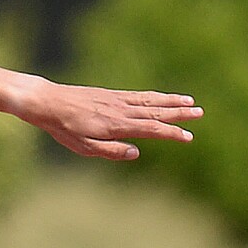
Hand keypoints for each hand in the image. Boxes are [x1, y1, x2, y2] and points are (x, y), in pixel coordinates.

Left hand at [20, 78, 202, 159]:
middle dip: (178, 114)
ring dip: (170, 101)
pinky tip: (161, 97)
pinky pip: (137, 95)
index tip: (188, 137)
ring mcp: (116, 100)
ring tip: (189, 102)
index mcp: (116, 125)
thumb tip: (136, 153)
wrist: (48, 102)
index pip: (151, 129)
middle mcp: (120, 110)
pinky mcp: (110, 94)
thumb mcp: (83, 147)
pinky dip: (153, 96)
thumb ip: (111, 150)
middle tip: (199, 113)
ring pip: (149, 101)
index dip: (171, 133)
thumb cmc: (64, 128)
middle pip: (156, 112)